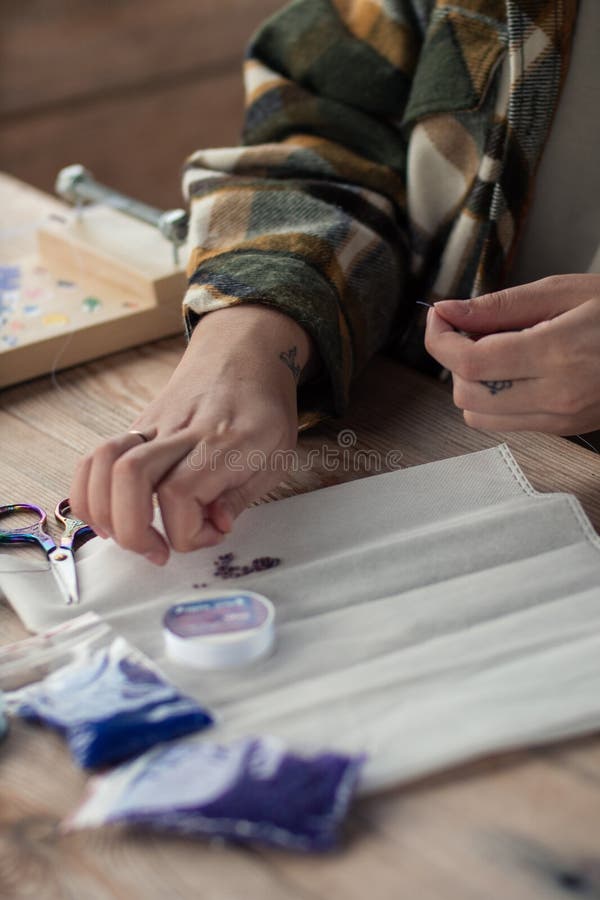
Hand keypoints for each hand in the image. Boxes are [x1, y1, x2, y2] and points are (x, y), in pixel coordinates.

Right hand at [70, 306, 313, 563]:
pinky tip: (107, 514)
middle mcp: (184, 430)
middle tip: (157, 551)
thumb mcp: (278, 456)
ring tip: (124, 536)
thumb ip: (242, 497)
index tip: (210, 534)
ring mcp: (154, 424)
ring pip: (103, 460)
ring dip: (102, 510)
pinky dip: (88, 490)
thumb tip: (213, 527)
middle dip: (133, 529)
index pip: (181, 494)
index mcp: (226, 442)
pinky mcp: (137, 424)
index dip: (187, 532)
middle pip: (130, 475)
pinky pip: (97, 454)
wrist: (244, 352)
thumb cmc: (266, 409)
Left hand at [424, 274, 599, 434]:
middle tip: (469, 329)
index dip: (441, 340)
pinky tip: (512, 369)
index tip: (438, 318)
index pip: (470, 362)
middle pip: (466, 394)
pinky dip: (492, 398)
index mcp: (558, 354)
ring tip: (494, 349)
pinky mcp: (564, 429)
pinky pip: (505, 422)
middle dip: (454, 361)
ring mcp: (562, 419)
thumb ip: (500, 306)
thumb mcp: (564, 292)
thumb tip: (448, 312)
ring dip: (470, 383)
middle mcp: (557, 395)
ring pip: (479, 416)